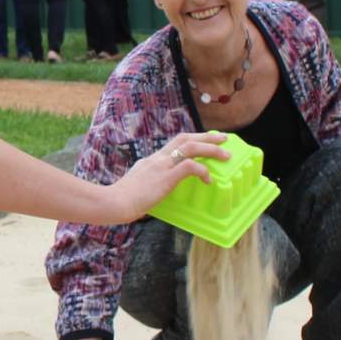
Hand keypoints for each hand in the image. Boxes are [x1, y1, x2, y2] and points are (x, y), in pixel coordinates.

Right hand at [105, 131, 229, 223]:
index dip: (193, 139)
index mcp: (151, 160)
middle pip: (185, 138)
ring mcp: (161, 166)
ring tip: (226, 155)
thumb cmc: (121, 200)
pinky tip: (208, 180)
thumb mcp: (136, 186)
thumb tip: (153, 192)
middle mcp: (157, 158)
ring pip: (191, 147)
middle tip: (223, 139)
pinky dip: (202, 171)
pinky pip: (190, 167)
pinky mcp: (166, 177)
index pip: (175, 143)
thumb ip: (147, 184)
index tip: (205, 140)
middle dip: (206, 137)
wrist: (114, 202)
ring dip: (211, 149)